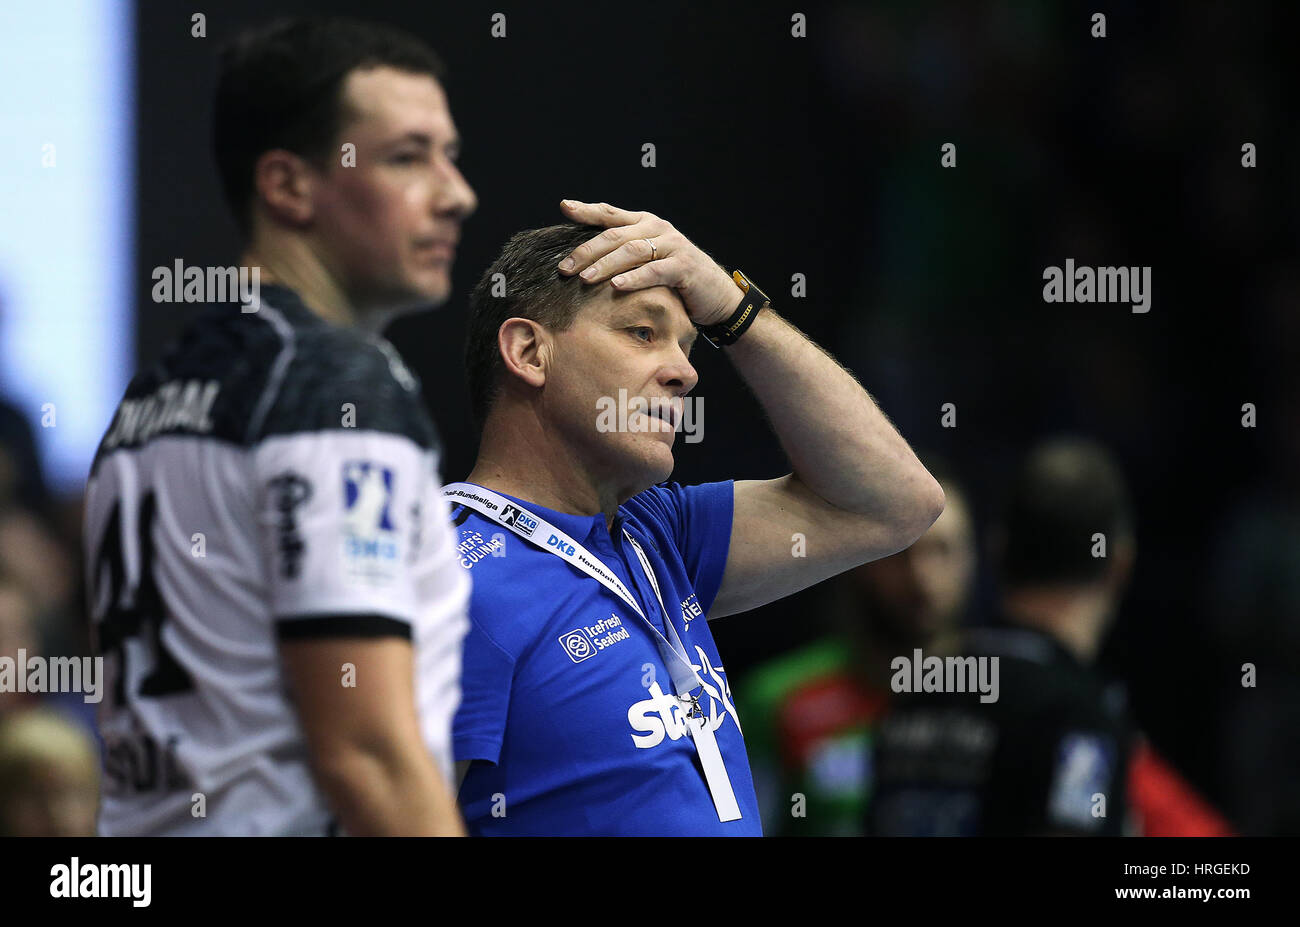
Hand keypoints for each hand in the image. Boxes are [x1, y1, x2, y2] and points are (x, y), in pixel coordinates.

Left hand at [556, 200, 741, 326]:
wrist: (717, 295)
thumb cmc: (676, 280)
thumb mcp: (648, 262)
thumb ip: (623, 256)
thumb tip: (584, 262)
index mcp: (646, 224)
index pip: (610, 214)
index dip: (587, 210)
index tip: (565, 207)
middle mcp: (658, 229)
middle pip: (615, 235)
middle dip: (586, 251)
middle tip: (564, 268)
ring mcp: (672, 245)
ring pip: (632, 251)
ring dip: (605, 265)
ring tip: (584, 278)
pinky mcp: (684, 266)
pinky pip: (654, 271)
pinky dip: (634, 278)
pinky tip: (617, 286)